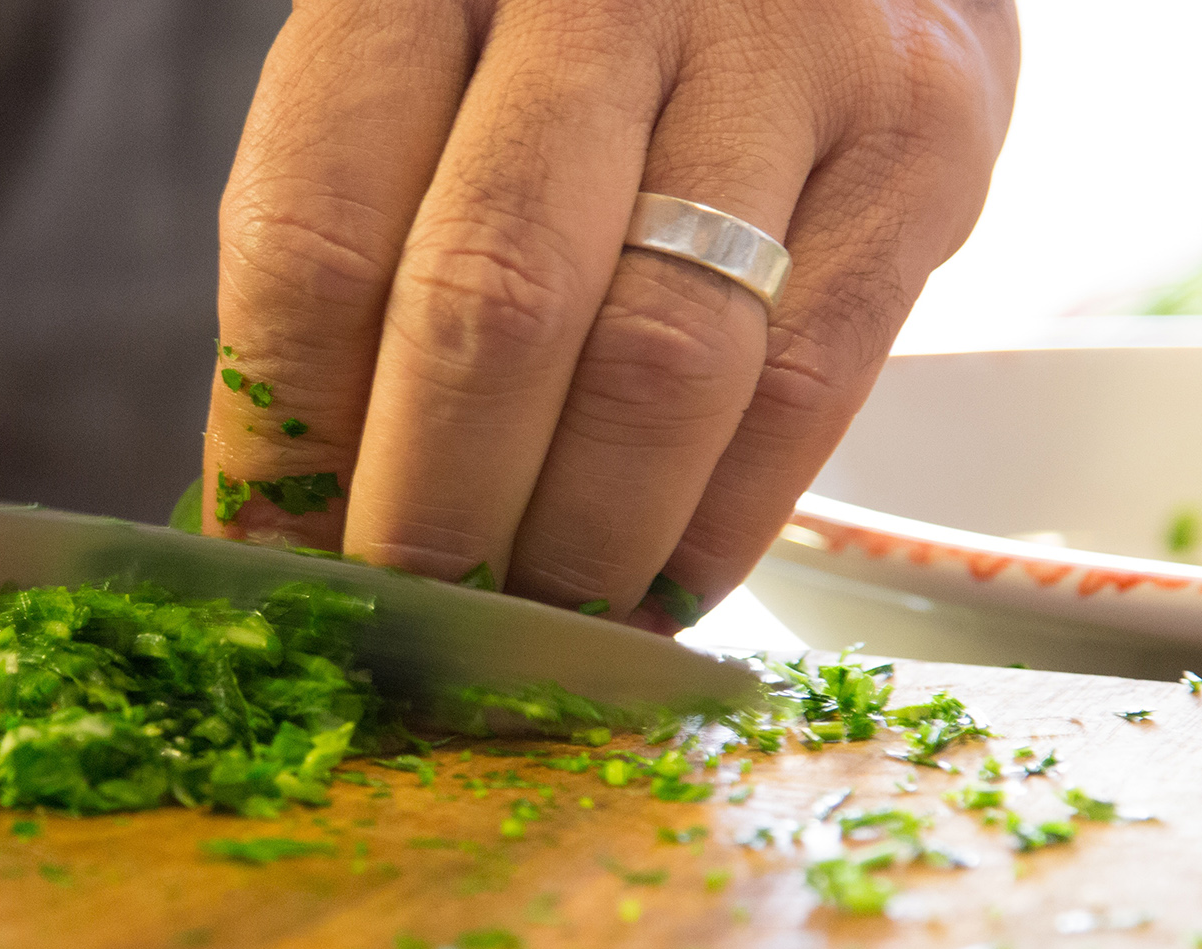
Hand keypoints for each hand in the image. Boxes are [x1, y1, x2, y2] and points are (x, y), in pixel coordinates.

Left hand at [204, 0, 1014, 628]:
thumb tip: (300, 510)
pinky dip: (719, 521)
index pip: (315, 240)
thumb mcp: (440, 65)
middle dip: (436, 519)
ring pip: (659, 367)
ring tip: (533, 633)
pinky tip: (660, 589)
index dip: (287, 442)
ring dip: (581, 546)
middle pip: (489, 311)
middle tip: (413, 634)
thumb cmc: (585, 21)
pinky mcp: (921, 134)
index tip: (280, 569)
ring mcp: (782, 53)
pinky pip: (807, 385)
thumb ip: (371, 239)